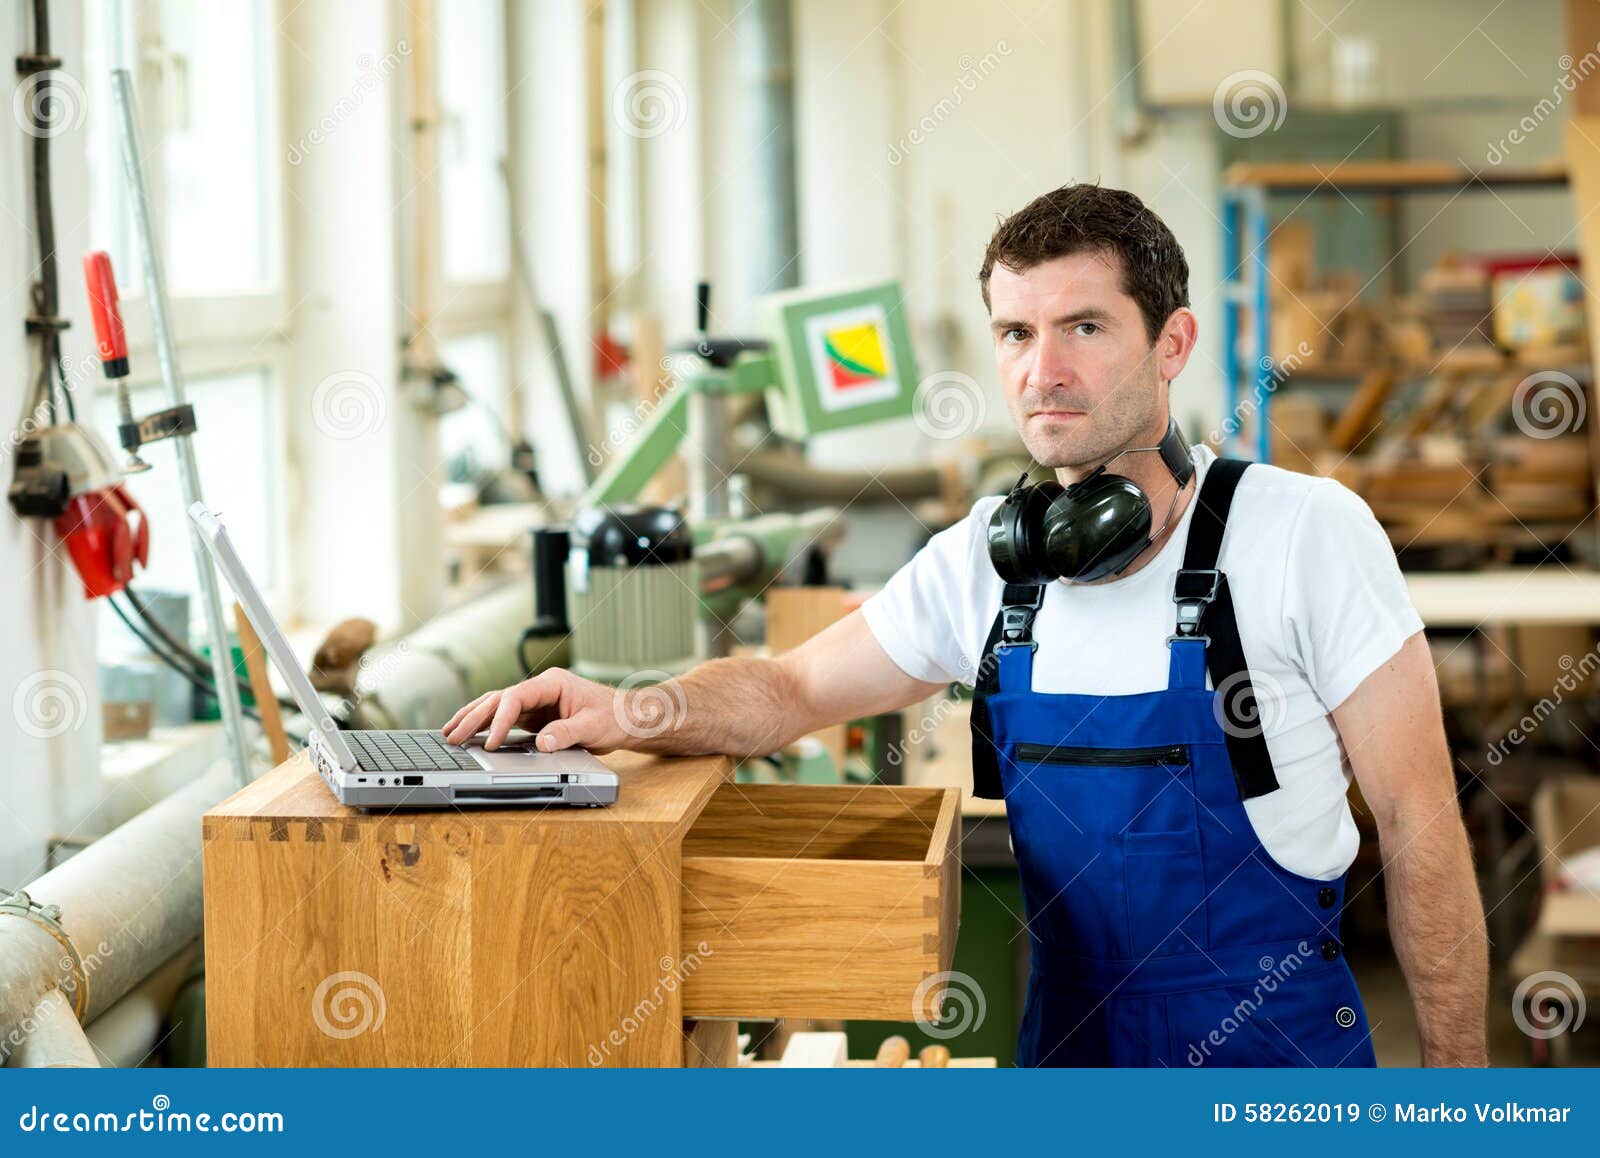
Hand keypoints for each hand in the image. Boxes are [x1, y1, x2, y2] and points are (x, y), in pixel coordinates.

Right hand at [441, 668, 624, 752]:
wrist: (627, 719)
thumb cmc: (613, 718)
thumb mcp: (593, 727)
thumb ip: (567, 734)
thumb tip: (543, 743)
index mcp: (553, 683)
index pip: (516, 697)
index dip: (499, 719)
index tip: (491, 742)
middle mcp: (541, 689)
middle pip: (499, 699)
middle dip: (474, 717)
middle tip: (452, 736)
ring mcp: (537, 701)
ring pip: (497, 706)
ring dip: (474, 719)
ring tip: (449, 733)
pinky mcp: (536, 715)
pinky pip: (505, 718)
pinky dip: (487, 726)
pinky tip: (471, 734)